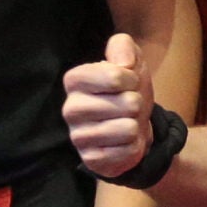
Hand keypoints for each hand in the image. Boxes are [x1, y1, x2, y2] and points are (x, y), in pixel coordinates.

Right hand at [63, 32, 155, 178]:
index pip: (113, 76)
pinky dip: (134, 146)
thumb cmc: (127, 91)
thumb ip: (123, 47)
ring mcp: (78, 136)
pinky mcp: (90, 159)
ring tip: (125, 123)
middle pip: (127, 103)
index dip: (131, 79)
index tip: (128, 82)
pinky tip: (123, 142)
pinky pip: (128, 150)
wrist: (131, 127)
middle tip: (128, 106)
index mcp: (74, 80)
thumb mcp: (129, 61)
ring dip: (135, 125)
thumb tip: (124, 63)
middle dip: (136, 104)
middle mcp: (70, 108)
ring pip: (128, 128)